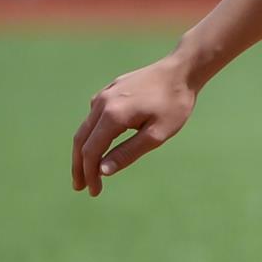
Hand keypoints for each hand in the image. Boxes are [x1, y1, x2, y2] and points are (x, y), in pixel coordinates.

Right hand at [71, 55, 198, 196]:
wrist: (181, 70)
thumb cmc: (174, 103)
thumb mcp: (157, 134)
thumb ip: (128, 152)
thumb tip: (102, 171)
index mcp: (112, 115)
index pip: (91, 151)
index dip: (89, 173)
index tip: (93, 191)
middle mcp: (101, 103)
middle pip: (81, 140)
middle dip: (79, 166)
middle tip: (80, 187)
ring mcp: (103, 95)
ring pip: (85, 128)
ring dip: (84, 150)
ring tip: (86, 170)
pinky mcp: (109, 91)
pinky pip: (94, 116)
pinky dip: (92, 134)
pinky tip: (99, 144)